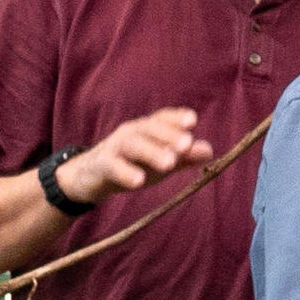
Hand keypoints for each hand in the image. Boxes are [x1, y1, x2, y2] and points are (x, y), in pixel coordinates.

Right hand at [60, 107, 204, 205]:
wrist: (91, 177)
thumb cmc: (133, 164)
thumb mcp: (160, 162)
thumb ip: (184, 157)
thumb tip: (209, 150)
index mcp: (147, 130)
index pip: (162, 119)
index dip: (176, 118)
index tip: (192, 120)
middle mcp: (131, 133)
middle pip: (149, 129)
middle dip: (168, 135)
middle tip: (186, 145)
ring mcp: (115, 147)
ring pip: (133, 145)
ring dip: (151, 152)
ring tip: (169, 163)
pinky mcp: (102, 165)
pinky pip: (113, 166)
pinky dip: (125, 172)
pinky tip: (138, 181)